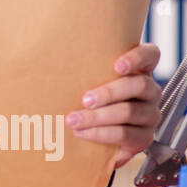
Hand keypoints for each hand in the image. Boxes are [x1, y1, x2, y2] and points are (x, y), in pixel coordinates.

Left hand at [66, 43, 161, 167]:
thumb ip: (77, 64)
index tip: (117, 66)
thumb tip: (35, 48)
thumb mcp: (85, 77)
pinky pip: (126, 135)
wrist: (91, 133)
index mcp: (139, 69)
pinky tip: (84, 133)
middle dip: (109, 92)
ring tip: (74, 120)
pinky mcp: (144, 137)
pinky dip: (102, 134)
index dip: (137, 58)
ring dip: (99, 117)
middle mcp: (149, 90)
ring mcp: (149, 114)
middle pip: (139, 86)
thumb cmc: (87, 97)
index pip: (151, 55)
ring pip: (130, 112)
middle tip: (85, 99)